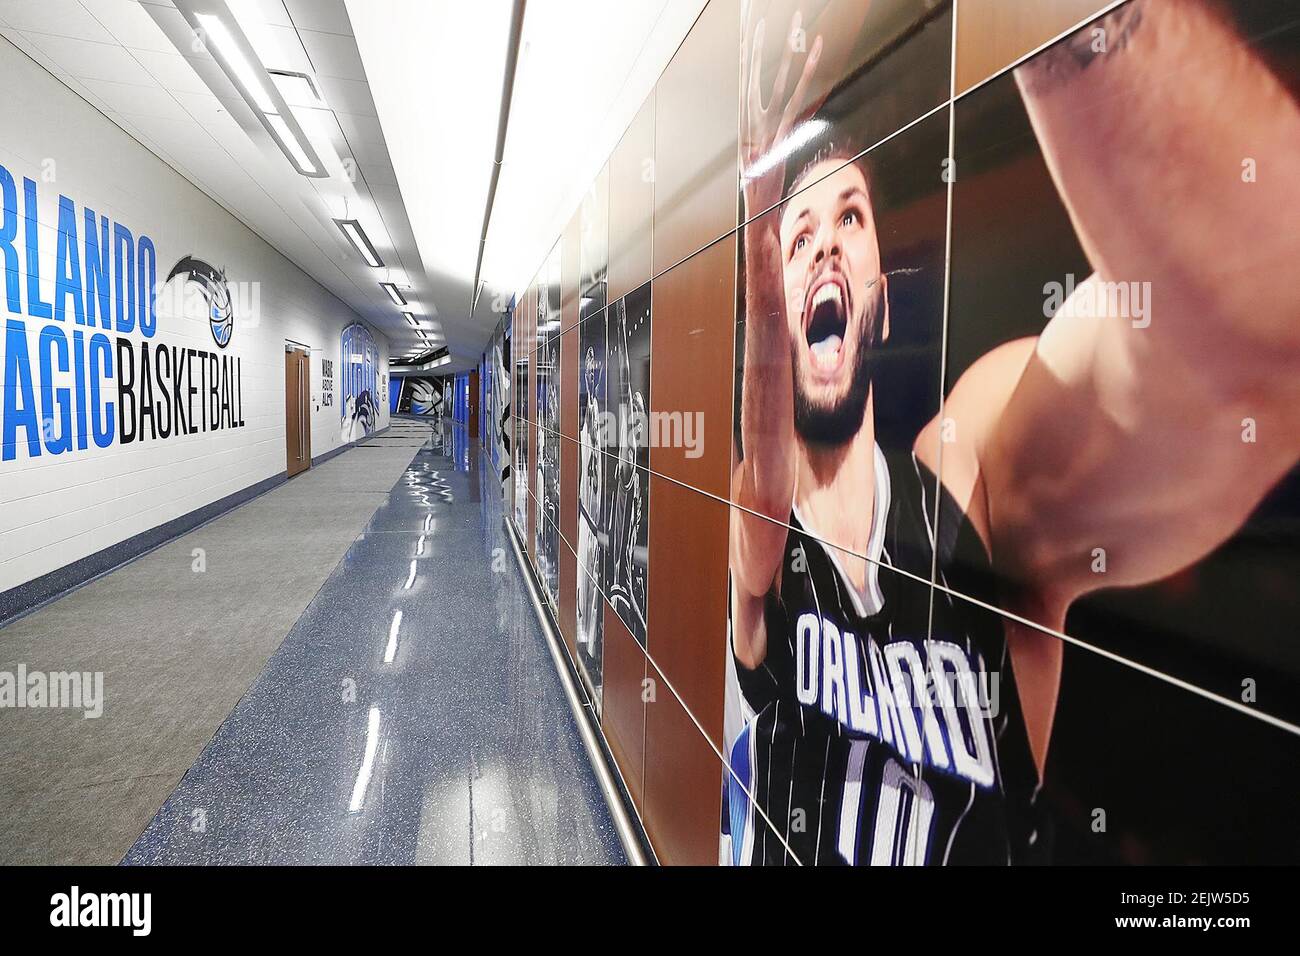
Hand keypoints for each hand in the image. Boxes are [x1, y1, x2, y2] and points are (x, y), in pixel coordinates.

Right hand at [742, 10, 823, 216]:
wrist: (757, 216)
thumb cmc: (758, 188)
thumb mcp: (755, 156)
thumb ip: (759, 134)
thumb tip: (762, 120)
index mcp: (744, 122)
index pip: (744, 77)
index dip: (748, 50)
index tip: (751, 24)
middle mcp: (752, 122)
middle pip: (758, 72)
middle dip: (765, 41)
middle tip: (774, 14)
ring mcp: (766, 131)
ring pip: (782, 84)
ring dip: (793, 54)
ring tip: (803, 29)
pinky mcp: (782, 141)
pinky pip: (799, 107)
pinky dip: (810, 84)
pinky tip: (818, 65)